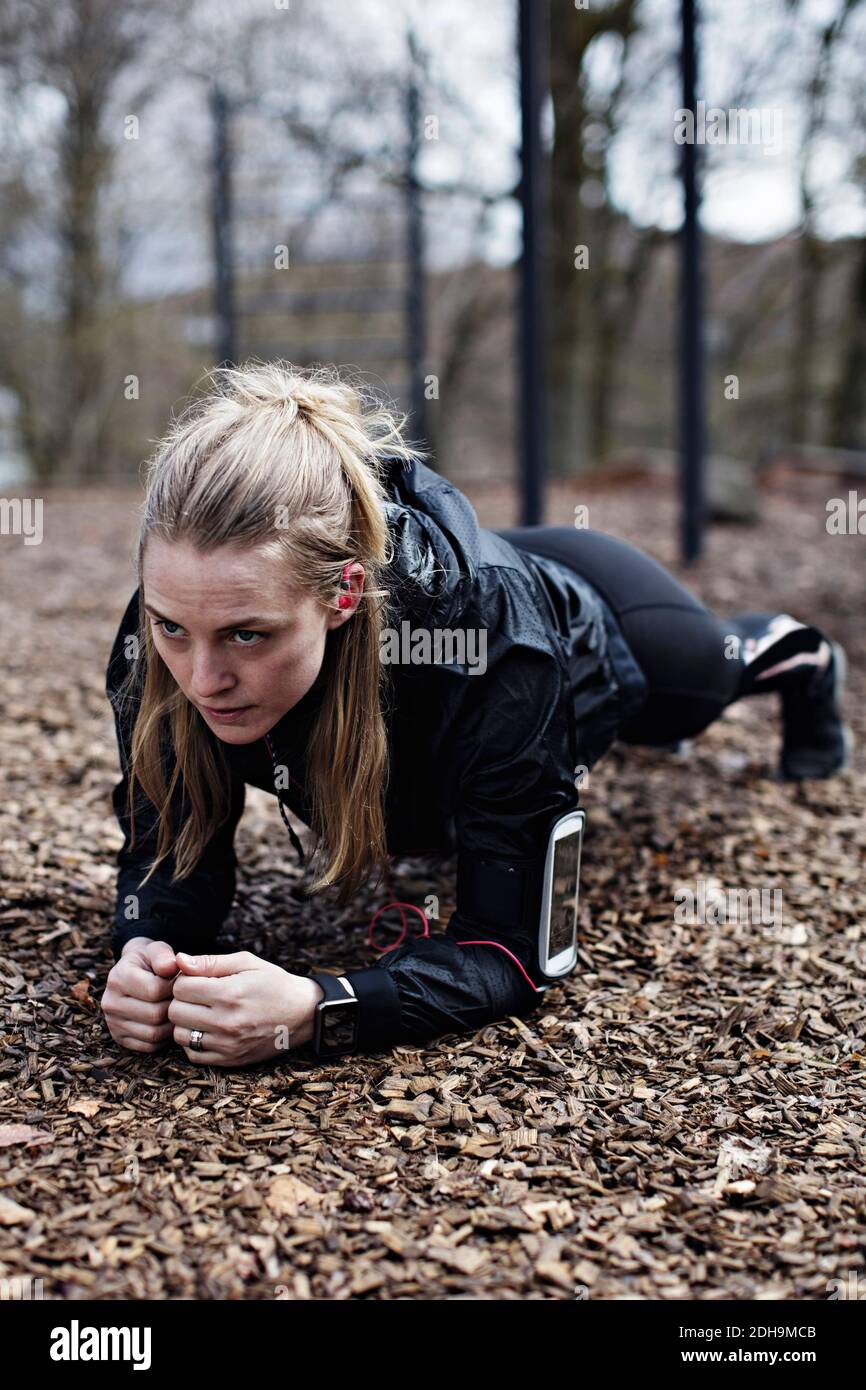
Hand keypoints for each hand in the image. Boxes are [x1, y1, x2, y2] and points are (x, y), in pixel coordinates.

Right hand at [101, 937, 177, 1052]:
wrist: (135, 973)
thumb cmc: (150, 961)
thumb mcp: (156, 950)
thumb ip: (164, 955)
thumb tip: (172, 966)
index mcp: (118, 978)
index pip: (154, 990)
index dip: (174, 987)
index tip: (179, 982)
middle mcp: (110, 1002)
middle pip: (155, 1015)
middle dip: (173, 1006)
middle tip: (180, 999)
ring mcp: (113, 1023)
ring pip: (153, 1034)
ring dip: (171, 1024)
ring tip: (175, 1009)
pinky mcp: (120, 1039)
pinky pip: (150, 1046)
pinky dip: (164, 1038)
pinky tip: (167, 1022)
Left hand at [168, 950, 323, 1066]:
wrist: (303, 1014)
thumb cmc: (274, 983)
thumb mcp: (247, 963)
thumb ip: (211, 962)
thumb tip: (179, 960)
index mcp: (229, 994)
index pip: (180, 987)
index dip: (185, 979)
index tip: (197, 979)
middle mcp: (226, 1022)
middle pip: (175, 1011)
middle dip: (182, 1000)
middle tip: (198, 995)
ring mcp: (227, 1044)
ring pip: (180, 1035)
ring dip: (186, 1022)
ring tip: (202, 1012)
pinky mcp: (230, 1060)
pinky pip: (193, 1054)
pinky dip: (194, 1042)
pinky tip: (208, 1029)